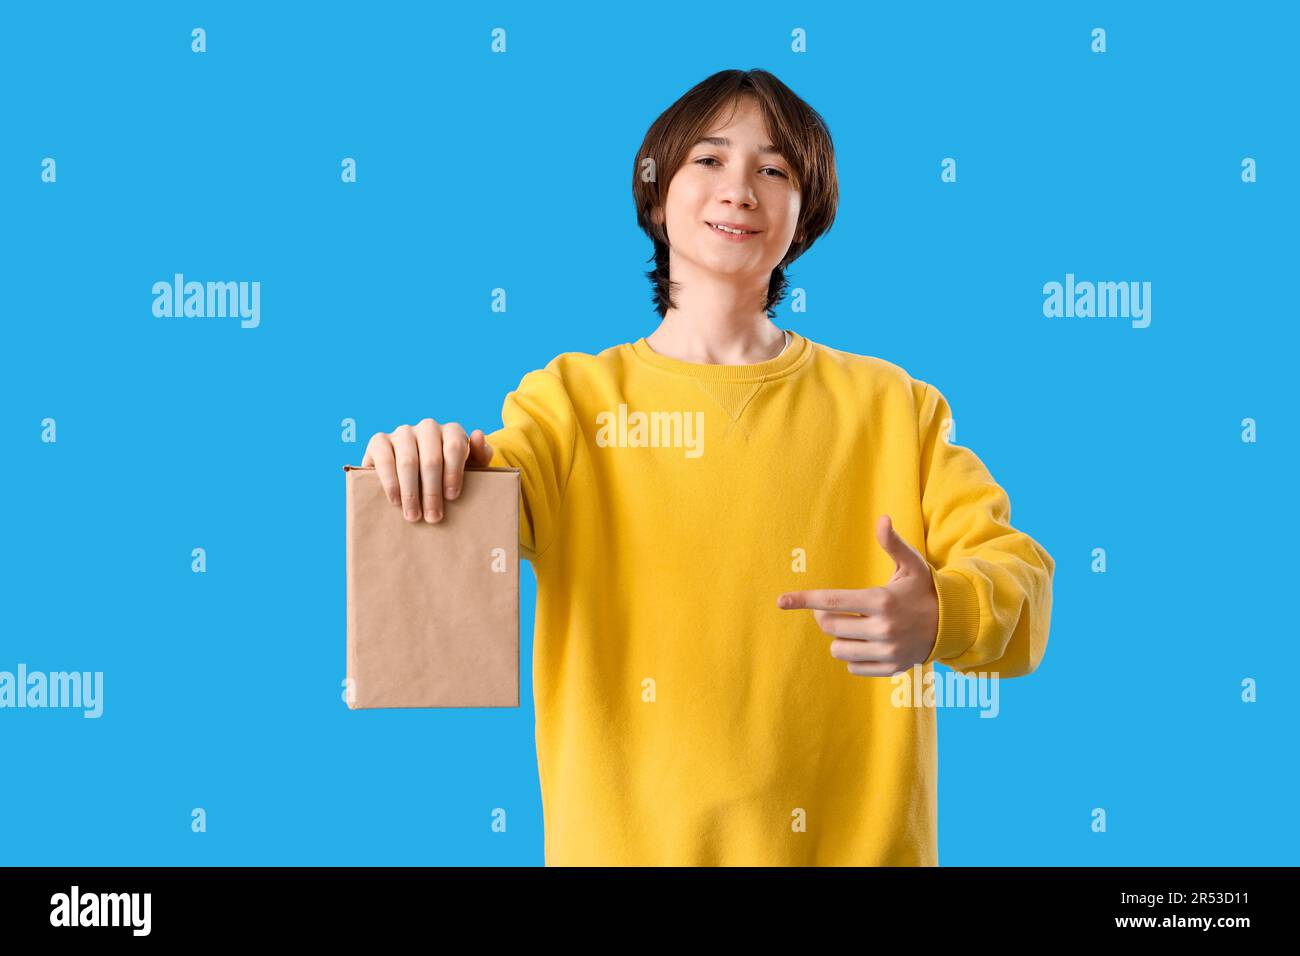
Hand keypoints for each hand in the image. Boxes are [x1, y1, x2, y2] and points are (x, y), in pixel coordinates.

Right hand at [361, 419, 494, 523]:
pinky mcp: (379, 441)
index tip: (452, 498)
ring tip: (414, 516)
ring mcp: (403, 432)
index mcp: (451, 431)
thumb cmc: (449, 474)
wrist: (417, 476)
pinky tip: (396, 501)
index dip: (453, 473)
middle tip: (433, 517)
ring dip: (411, 492)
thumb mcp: (471, 467)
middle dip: (432, 491)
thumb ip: (480, 455)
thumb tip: (477, 435)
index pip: (454, 447)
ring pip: (408, 461)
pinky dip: (390, 482)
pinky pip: (384, 460)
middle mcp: (427, 427)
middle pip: (431, 459)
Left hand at [776, 514, 938, 675]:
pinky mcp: (890, 668)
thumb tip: (882, 519)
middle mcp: (882, 628)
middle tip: (839, 608)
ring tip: (858, 626)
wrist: (954, 624)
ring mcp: (886, 651)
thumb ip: (893, 544)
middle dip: (827, 616)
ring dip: (841, 637)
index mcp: (881, 601)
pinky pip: (853, 666)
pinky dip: (855, 655)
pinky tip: (868, 642)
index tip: (781, 600)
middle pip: (830, 626)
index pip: (831, 602)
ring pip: (838, 649)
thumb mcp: (912, 564)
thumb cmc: (925, 589)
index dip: (803, 600)